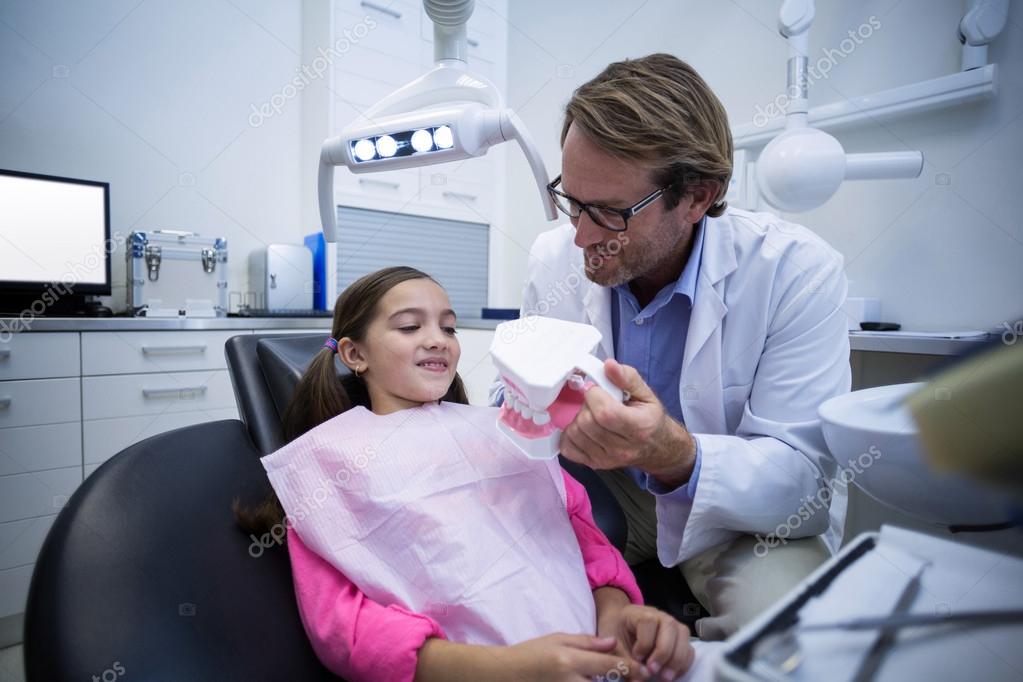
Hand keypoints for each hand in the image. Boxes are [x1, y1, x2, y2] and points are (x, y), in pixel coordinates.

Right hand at [493, 632, 647, 681]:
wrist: (506, 674)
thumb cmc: (531, 652)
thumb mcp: (558, 638)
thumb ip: (587, 642)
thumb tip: (613, 643)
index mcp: (570, 661)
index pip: (609, 666)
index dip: (631, 669)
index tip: (644, 671)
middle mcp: (570, 681)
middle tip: (638, 678)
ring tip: (619, 680)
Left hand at [559, 358, 695, 486]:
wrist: (657, 447)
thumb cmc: (650, 419)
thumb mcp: (646, 394)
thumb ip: (627, 377)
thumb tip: (608, 365)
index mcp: (638, 427)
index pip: (604, 412)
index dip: (595, 395)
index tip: (599, 390)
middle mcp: (622, 448)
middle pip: (587, 422)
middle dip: (587, 406)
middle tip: (597, 403)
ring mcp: (607, 459)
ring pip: (575, 434)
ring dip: (579, 419)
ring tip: (593, 416)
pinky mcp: (595, 465)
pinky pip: (568, 449)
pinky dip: (570, 436)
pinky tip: (584, 429)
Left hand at [599, 605, 694, 681]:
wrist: (620, 624)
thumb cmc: (616, 633)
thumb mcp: (614, 645)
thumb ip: (624, 662)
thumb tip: (639, 681)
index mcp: (639, 613)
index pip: (648, 623)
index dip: (644, 643)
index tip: (636, 657)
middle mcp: (659, 615)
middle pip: (670, 627)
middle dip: (663, 652)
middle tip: (652, 671)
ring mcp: (672, 625)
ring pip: (683, 636)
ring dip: (676, 659)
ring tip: (665, 677)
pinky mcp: (679, 638)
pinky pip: (689, 649)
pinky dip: (684, 663)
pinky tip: (671, 674)